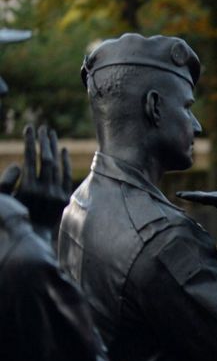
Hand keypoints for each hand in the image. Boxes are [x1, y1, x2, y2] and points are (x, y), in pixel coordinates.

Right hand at [0, 125, 72, 239]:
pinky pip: (67, 176)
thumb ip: (6, 181)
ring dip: (54, 147)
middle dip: (44, 141)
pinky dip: (66, 162)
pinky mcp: (65, 198)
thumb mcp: (4, 198)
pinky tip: (63, 149)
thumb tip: (18, 164)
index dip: (30, 141)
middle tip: (42, 127)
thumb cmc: (13, 212)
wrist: (33, 233)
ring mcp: (57, 195)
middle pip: (47, 159)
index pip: (30, 158)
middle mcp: (45, 191)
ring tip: (50, 133)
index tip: (29, 128)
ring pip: (58, 166)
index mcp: (28, 189)